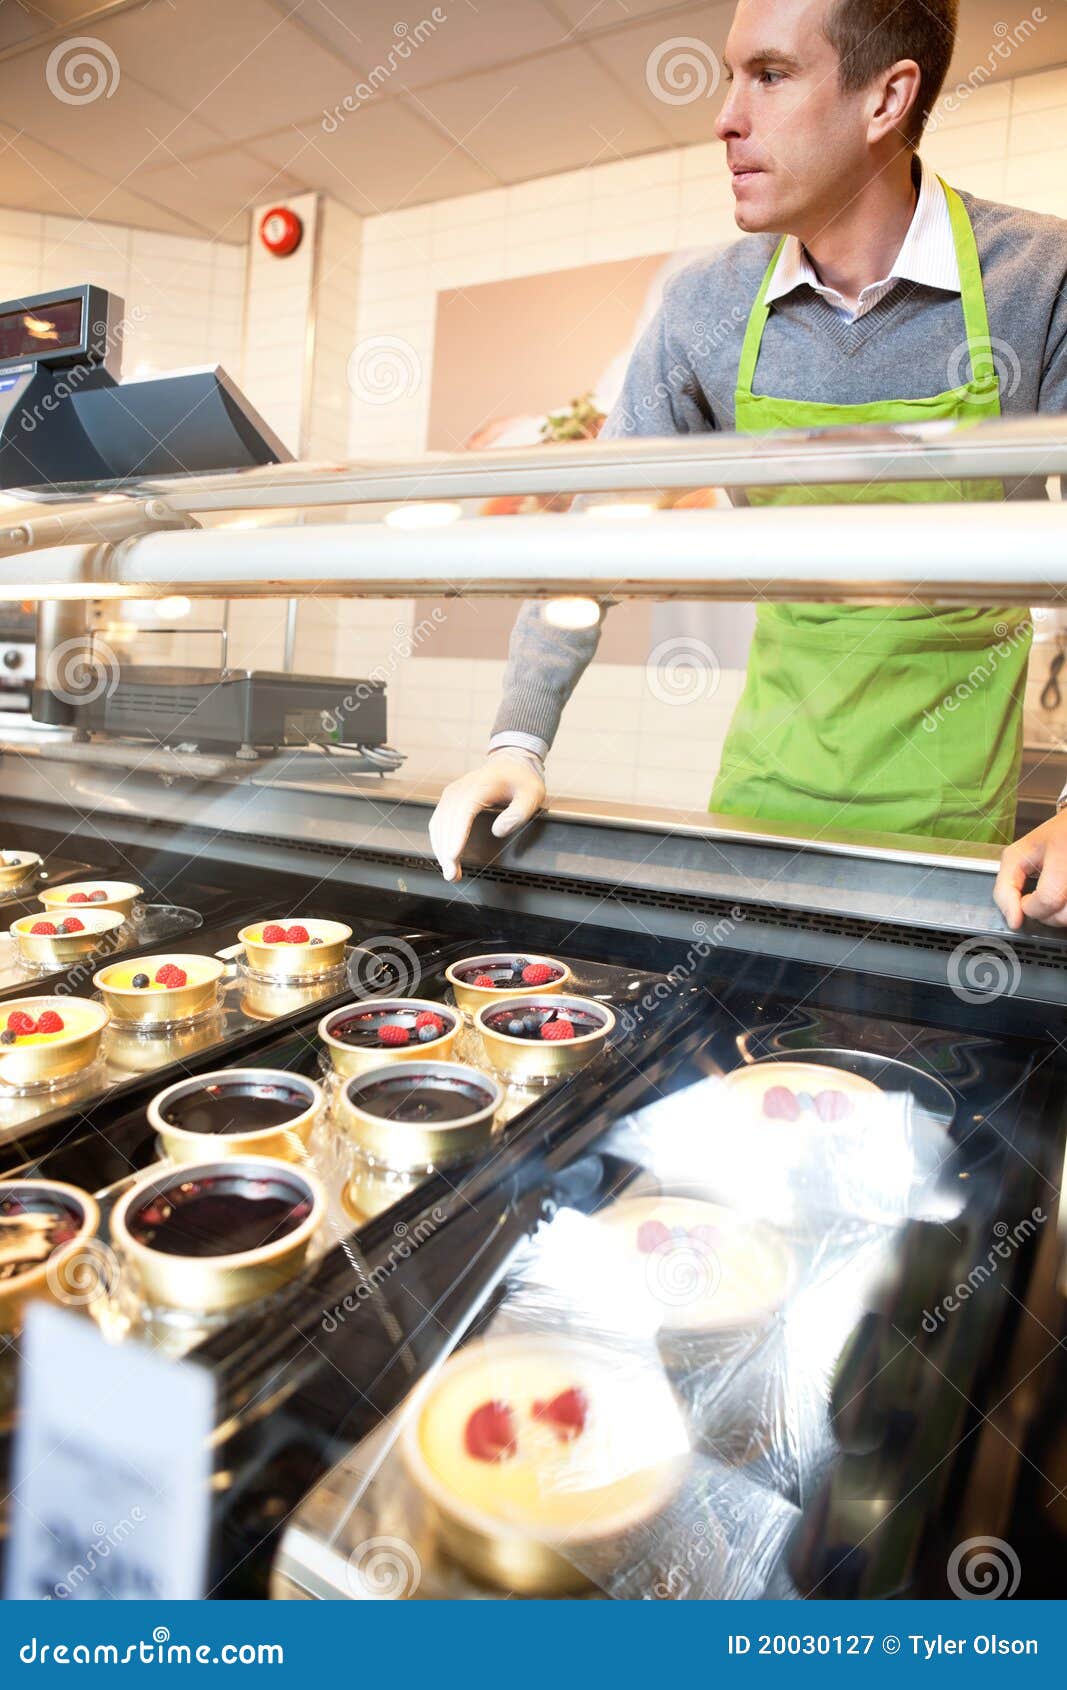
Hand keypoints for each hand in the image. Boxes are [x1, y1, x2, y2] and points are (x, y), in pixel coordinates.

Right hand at [429, 752, 545, 882]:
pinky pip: (439, 821)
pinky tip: (445, 856)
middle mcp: (460, 789)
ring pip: (438, 823)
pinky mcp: (450, 799)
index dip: (456, 835)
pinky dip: (440, 840)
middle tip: (453, 875)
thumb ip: (518, 813)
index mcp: (480, 786)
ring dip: (441, 849)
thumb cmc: (522, 779)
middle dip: (446, 851)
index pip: (463, 812)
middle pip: (446, 822)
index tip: (453, 856)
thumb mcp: (532, 795)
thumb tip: (499, 831)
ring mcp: (452, 793)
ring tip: (450, 871)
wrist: (512, 762)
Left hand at [994, 811, 1066, 928]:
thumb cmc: (1052, 839)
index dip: (1031, 906)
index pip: (1048, 898)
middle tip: (1041, 896)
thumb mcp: (1019, 854)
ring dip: (1059, 916)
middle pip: (1063, 916)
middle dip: (1045, 914)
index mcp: (1063, 850)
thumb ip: (1006, 889)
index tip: (1026, 899)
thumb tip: (1014, 920)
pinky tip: (1064, 897)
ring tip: (1055, 897)